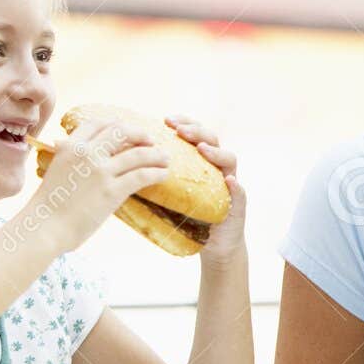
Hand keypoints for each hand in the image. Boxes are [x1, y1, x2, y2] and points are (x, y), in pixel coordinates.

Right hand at [26, 116, 170, 254]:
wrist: (43, 228)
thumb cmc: (47, 206)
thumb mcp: (55, 171)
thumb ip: (71, 160)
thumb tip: (85, 156)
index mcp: (70, 147)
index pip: (96, 124)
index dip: (115, 125)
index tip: (126, 131)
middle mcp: (86, 153)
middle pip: (121, 131)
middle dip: (140, 133)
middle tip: (150, 140)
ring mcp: (101, 171)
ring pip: (138, 153)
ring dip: (156, 154)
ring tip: (166, 158)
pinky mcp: (112, 191)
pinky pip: (142, 175)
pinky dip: (157, 172)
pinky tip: (163, 174)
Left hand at [166, 115, 247, 270]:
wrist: (213, 244)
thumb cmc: (188, 217)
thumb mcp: (169, 193)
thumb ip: (156, 176)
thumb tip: (123, 163)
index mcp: (201, 161)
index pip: (195, 134)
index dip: (184, 123)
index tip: (166, 119)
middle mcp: (218, 168)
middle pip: (212, 140)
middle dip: (197, 132)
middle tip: (180, 131)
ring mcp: (230, 184)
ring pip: (229, 160)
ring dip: (215, 152)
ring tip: (202, 149)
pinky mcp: (237, 205)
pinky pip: (239, 193)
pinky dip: (236, 186)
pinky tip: (230, 181)